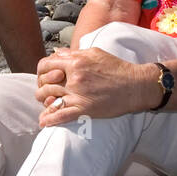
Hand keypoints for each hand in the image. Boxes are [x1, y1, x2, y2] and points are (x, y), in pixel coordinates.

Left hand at [34, 47, 150, 127]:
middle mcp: (74, 78)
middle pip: (44, 83)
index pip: (46, 65)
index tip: (44, 75)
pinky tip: (44, 122)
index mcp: (75, 62)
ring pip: (49, 99)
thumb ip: (73, 53)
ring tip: (44, 104)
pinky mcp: (84, 110)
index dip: (41, 70)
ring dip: (43, 102)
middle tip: (43, 90)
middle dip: (41, 87)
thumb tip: (57, 52)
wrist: (135, 85)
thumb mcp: (94, 53)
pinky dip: (50, 120)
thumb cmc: (117, 68)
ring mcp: (78, 95)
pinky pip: (61, 116)